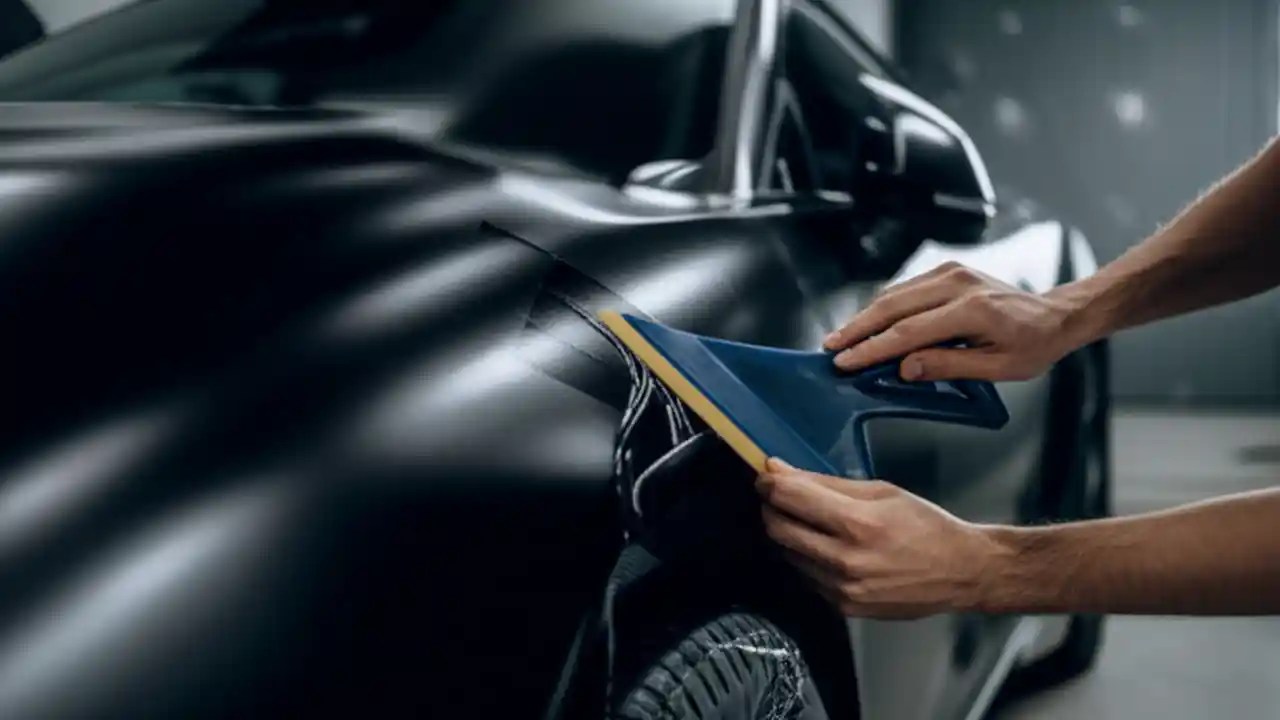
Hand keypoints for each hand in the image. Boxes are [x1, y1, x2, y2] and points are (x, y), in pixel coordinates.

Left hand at [755, 458, 1004, 618]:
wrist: (961, 573)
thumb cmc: (925, 525)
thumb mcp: (880, 491)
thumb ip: (825, 483)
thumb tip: (779, 471)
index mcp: (857, 523)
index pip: (788, 498)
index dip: (769, 483)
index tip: (766, 476)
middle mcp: (844, 559)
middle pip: (777, 528)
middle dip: (772, 507)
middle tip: (783, 497)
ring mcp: (841, 588)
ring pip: (787, 553)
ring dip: (789, 533)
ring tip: (812, 522)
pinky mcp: (843, 607)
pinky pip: (806, 576)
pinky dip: (807, 558)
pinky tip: (829, 548)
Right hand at [823, 262, 1084, 380]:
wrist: (1055, 314)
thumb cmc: (1033, 346)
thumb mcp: (998, 368)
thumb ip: (949, 366)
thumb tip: (904, 368)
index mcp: (972, 310)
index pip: (908, 332)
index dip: (872, 349)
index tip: (846, 362)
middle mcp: (958, 284)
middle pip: (892, 306)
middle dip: (857, 328)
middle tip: (831, 348)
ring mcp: (951, 272)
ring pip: (894, 294)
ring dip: (865, 317)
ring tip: (842, 339)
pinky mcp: (947, 270)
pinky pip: (905, 289)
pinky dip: (883, 308)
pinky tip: (867, 324)